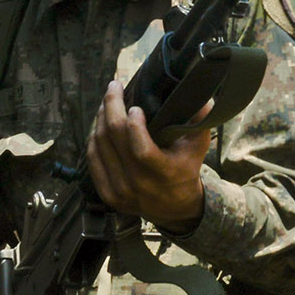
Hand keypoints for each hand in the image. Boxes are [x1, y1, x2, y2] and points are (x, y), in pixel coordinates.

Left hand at [87, 84, 210, 232]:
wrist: (175, 208)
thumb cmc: (186, 169)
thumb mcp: (198, 146)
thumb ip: (200, 120)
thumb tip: (201, 95)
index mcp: (164, 174)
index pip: (141, 150)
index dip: (134, 125)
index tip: (135, 106)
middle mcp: (138, 184)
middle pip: (114, 139)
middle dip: (111, 105)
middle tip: (114, 86)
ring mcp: (120, 191)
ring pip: (99, 145)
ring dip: (101, 118)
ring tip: (108, 101)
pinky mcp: (107, 194)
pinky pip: (92, 159)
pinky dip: (94, 138)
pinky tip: (100, 123)